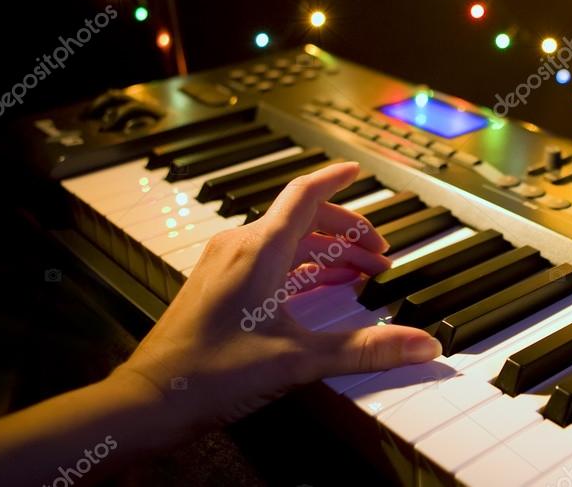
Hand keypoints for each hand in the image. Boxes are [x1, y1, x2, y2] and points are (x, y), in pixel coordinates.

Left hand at [113, 162, 442, 433]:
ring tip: (358, 274)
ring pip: (287, 242)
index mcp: (260, 249)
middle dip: (346, 232)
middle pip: (303, 219)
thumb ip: (364, 349)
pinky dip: (301, 268)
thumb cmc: (211, 373)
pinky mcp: (218, 286)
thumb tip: (422, 345)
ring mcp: (226, 265)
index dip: (335, 179)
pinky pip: (268, 261)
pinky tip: (319, 289)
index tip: (356, 170)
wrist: (149, 399)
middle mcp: (241, 247)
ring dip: (326, 252)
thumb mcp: (299, 359)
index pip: (305, 194)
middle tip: (378, 252)